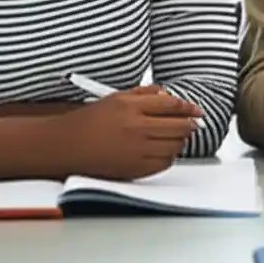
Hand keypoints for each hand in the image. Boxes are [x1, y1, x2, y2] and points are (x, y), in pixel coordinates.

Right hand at [52, 86, 202, 179]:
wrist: (66, 146)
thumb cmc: (90, 121)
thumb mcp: (117, 98)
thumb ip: (146, 94)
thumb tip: (170, 96)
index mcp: (131, 106)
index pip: (172, 105)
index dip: (189, 108)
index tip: (197, 110)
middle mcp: (136, 127)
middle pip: (179, 126)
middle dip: (189, 125)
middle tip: (190, 124)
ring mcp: (136, 149)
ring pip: (176, 145)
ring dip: (180, 141)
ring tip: (174, 137)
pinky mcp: (134, 168)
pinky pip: (165, 163)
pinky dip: (168, 156)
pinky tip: (161, 151)